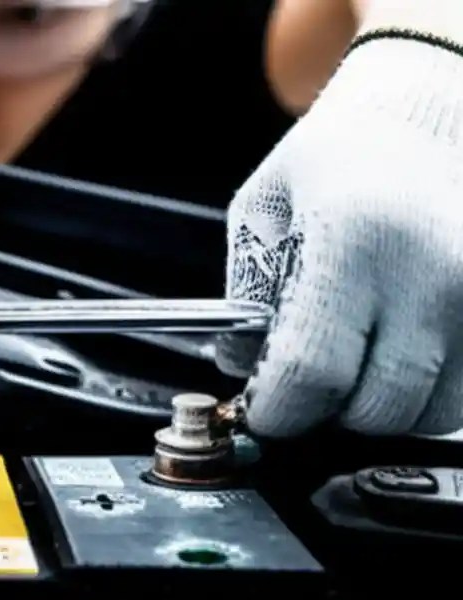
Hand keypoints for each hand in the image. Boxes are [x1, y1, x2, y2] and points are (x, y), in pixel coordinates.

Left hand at [218, 37, 462, 436]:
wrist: (435, 107)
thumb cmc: (338, 157)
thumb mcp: (264, 209)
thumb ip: (247, 298)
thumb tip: (242, 370)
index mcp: (352, 241)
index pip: (313, 372)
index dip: (279, 410)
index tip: (264, 411)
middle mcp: (431, 272)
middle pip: (380, 407)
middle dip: (333, 411)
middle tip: (312, 382)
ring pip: (434, 413)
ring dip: (388, 406)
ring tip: (363, 358)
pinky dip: (435, 389)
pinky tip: (406, 349)